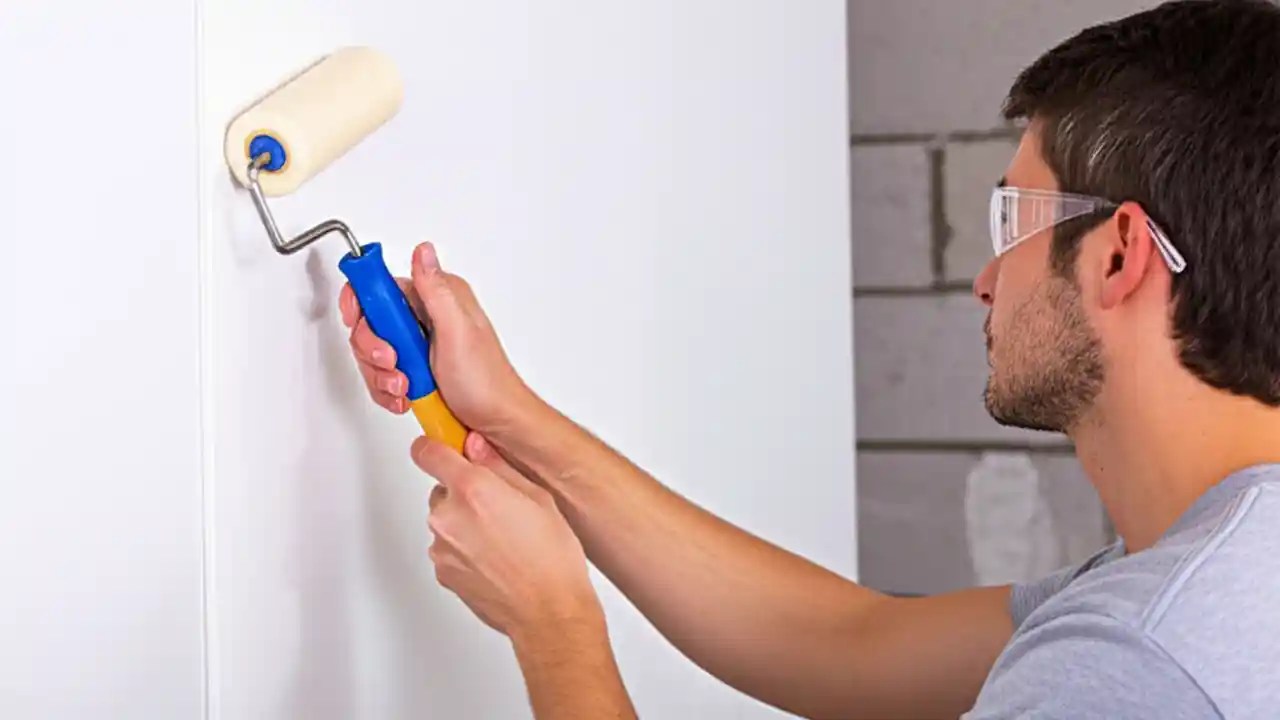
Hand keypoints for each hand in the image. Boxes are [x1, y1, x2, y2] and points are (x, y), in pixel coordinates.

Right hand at [339, 241, 537, 435]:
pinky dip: (387, 390)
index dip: (362, 300)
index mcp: (438, 297)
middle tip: (394, 362)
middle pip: (370, 321)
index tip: (356, 319)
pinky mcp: (414, 369)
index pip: (382, 284)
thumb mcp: (458, 332)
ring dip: (381, 374)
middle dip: (374, 348)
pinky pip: (381, 375)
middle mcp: (427, 317)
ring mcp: (418, 345)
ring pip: (372, 352)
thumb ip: (436, 290)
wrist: (495, 424)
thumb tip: (423, 251)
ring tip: (407, 386)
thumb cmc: (486, 383)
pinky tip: (406, 396)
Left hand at [416, 431, 602, 637]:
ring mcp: (442, 547)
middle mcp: (449, 516)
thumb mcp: (537, 497)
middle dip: (464, 493)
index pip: (427, 452)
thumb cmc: (552, 559)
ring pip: (446, 521)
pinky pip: (447, 548)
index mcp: (473, 489)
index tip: (446, 449)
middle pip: (441, 489)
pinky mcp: (442, 572)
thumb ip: (498, 466)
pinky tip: (495, 559)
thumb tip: (476, 446)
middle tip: (499, 508)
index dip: (436, 448)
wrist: (548, 612)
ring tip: (503, 540)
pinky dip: (464, 550)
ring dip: (465, 524)